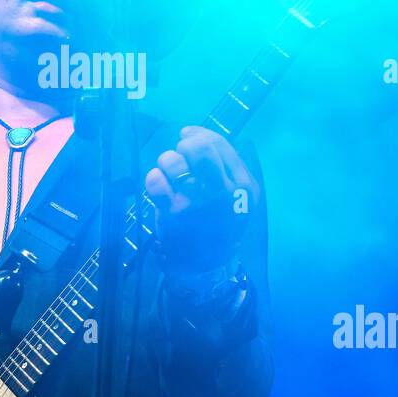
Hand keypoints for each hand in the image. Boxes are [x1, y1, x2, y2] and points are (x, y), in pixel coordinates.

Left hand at [145, 125, 258, 270]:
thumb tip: (193, 133)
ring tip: (169, 172)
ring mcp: (198, 204)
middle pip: (199, 149)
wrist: (207, 263)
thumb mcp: (239, 196)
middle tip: (181, 156)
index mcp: (244, 186)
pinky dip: (153, 178)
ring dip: (167, 161)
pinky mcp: (173, 214)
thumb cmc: (221, 222)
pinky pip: (156, 182)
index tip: (187, 136)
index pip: (220, 144)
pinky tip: (158, 183)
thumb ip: (226, 165)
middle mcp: (224, 194)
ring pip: (174, 162)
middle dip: (185, 145)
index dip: (198, 134)